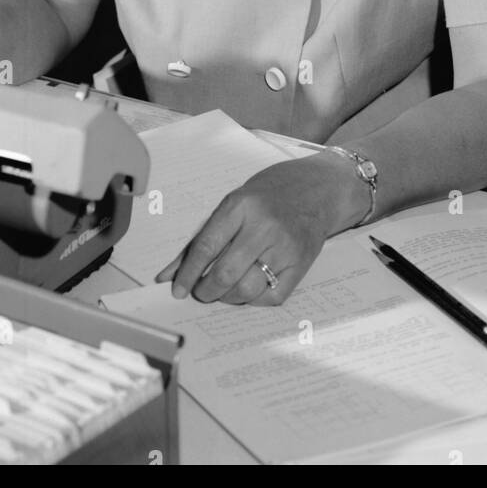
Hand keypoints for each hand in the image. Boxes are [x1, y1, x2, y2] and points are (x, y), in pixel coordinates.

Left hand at [155, 152, 366, 306]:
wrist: (318, 188)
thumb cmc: (270, 194)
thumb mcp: (234, 202)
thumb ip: (202, 238)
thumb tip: (168, 275)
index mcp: (241, 205)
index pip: (206, 247)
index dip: (187, 274)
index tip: (177, 289)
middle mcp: (264, 226)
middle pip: (225, 274)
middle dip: (205, 291)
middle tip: (201, 293)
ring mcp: (285, 247)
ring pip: (246, 290)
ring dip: (228, 298)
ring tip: (224, 291)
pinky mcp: (301, 264)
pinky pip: (271, 296)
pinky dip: (255, 300)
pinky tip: (250, 288)